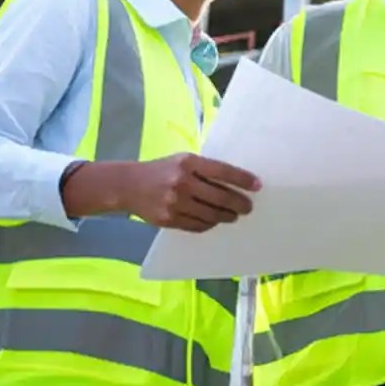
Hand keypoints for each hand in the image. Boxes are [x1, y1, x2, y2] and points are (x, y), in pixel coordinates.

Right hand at [116, 153, 261, 231]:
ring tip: (233, 215)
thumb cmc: (161, 169)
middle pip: (220, 197)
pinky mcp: (169, 220)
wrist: (127, 185)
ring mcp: (175, 203)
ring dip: (226, 216)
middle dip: (239, 203)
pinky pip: (197, 225)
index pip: (223, 171)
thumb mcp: (182, 160)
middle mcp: (183, 182)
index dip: (242, 179)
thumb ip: (204, 168)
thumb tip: (234, 182)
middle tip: (248, 207)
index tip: (257, 185)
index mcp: (188, 163)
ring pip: (211, 214)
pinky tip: (214, 220)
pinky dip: (209, 224)